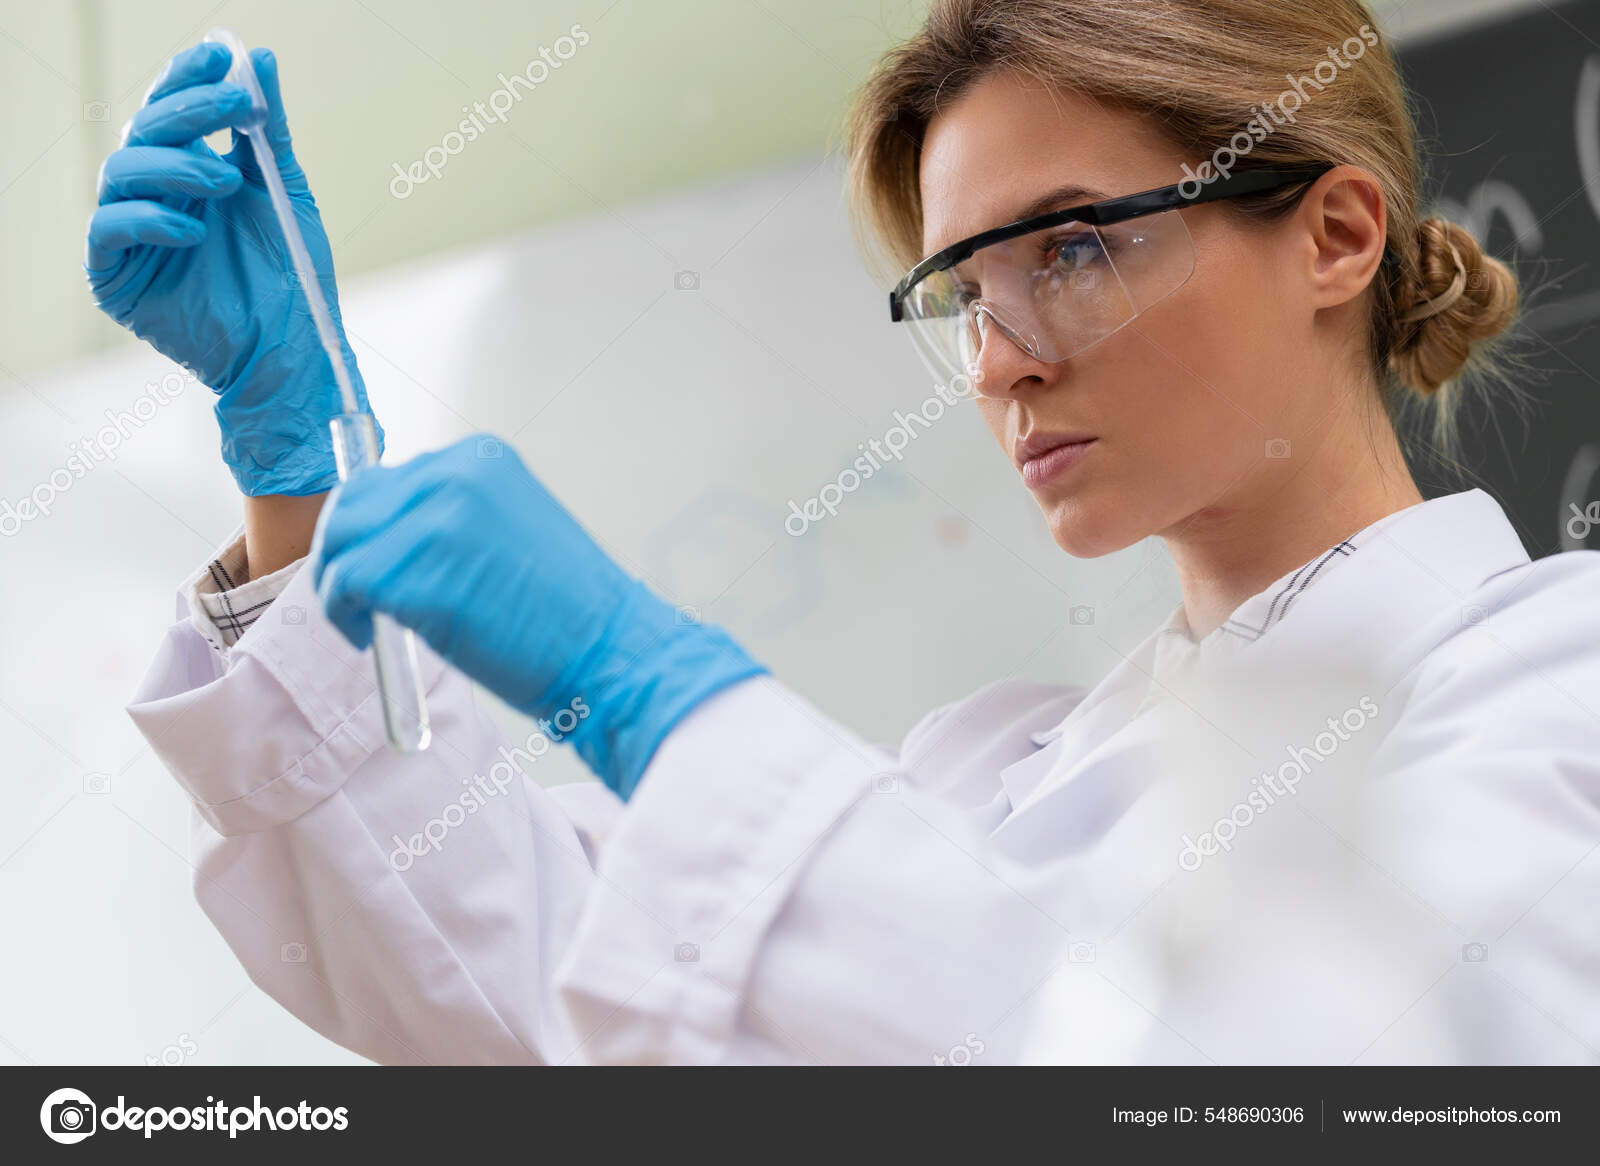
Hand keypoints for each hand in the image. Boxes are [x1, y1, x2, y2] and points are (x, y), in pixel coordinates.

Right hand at [85, 42, 377, 496]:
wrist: (292, 352)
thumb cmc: (290, 279)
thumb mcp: (284, 194)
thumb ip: (268, 133)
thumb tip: (262, 61)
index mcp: (188, 172)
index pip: (173, 110)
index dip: (188, 77)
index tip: (223, 54)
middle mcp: (153, 195)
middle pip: (144, 130)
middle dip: (190, 110)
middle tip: (237, 108)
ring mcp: (131, 233)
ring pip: (120, 171)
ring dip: (175, 166)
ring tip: (226, 183)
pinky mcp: (115, 276)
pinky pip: (107, 229)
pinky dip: (147, 219)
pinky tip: (193, 230)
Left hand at [309, 436, 766, 795]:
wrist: (609, 651)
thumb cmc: (566, 613)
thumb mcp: (507, 533)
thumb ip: (450, 520)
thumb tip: (386, 538)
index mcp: (480, 458)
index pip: (388, 478)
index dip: (371, 528)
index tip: (374, 567)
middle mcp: (455, 473)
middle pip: (355, 501)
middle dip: (343, 550)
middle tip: (355, 600)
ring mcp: (435, 518)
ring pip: (342, 541)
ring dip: (339, 585)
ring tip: (365, 623)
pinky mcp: (417, 568)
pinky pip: (345, 583)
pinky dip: (343, 613)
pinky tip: (369, 637)